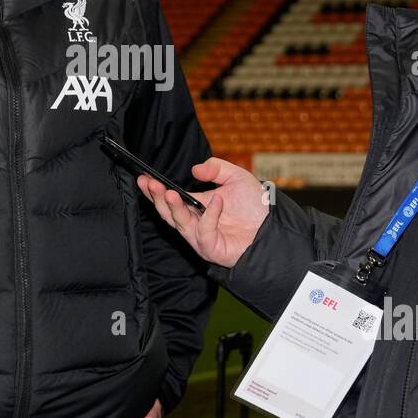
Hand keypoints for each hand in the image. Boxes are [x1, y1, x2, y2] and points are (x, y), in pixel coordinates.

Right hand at [136, 157, 269, 267]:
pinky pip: (205, 232)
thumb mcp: (236, 177)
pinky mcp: (212, 248)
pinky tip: (217, 201)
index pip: (169, 198)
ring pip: (180, 224)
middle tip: (150, 183)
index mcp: (196, 206)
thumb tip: (194, 169)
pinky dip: (210, 216)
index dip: (154, 189)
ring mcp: (201, 237)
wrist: (273, 227)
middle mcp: (194, 222)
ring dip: (173, 208)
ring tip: (169, 192)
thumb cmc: (254, 206)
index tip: (143, 176)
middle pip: (168, 212)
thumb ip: (216, 168)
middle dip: (157, 198)